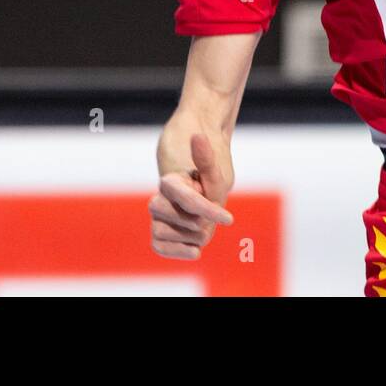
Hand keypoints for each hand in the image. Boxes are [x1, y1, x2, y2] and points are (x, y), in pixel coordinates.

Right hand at [149, 126, 234, 260]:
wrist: (202, 200)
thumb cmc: (209, 185)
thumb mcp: (215, 175)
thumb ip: (206, 159)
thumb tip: (198, 135)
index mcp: (171, 181)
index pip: (188, 199)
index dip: (209, 209)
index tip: (230, 219)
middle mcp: (157, 199)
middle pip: (182, 218)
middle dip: (202, 220)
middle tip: (208, 214)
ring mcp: (155, 218)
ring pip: (170, 233)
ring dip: (193, 235)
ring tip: (200, 226)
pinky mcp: (157, 235)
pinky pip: (160, 247)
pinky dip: (179, 251)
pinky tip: (194, 248)